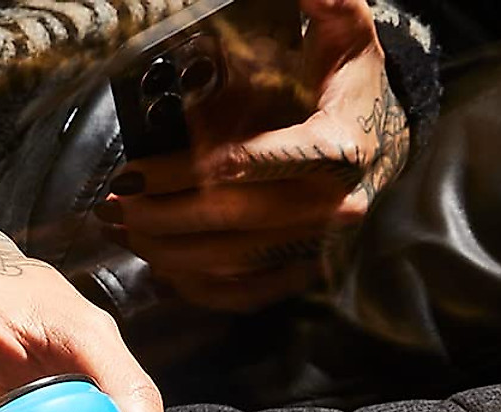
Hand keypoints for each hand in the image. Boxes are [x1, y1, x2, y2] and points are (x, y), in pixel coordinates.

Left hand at [93, 0, 409, 311]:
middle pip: (235, 219)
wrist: (385, 144)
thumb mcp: (348, 33)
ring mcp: (317, 244)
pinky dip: (199, 287)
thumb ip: (328, 3)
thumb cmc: (353, 85)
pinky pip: (245, 293)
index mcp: (340, 146)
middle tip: (115, 203)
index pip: (264, 163)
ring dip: (170, 251)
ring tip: (123, 231)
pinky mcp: (302, 270)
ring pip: (232, 261)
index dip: (196, 170)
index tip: (140, 171)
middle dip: (165, 214)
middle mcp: (332, 206)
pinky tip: (161, 269)